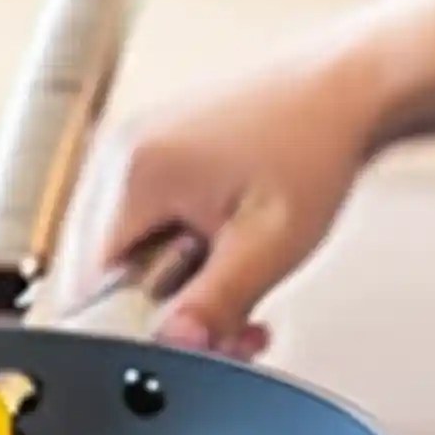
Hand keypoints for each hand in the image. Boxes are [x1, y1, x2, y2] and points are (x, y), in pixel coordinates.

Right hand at [60, 49, 377, 359]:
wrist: (343, 92)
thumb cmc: (315, 147)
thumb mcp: (271, 244)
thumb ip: (216, 301)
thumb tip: (174, 343)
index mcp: (137, 173)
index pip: (91, 278)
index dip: (136, 317)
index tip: (184, 329)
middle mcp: (119, 154)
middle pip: (100, 267)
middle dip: (157, 303)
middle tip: (218, 310)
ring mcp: (128, 149)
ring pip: (117, 249)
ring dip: (166, 277)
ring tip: (223, 265)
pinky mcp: (143, 151)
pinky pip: (132, 220)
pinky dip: (168, 247)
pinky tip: (209, 244)